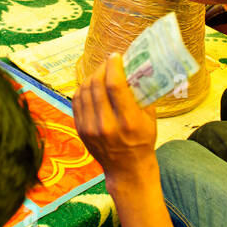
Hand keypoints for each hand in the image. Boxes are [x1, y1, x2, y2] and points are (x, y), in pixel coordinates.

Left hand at [73, 54, 157, 191]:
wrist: (127, 170)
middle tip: (109, 62)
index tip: (117, 56)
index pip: (115, 86)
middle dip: (103, 68)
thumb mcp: (150, 119)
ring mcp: (90, 129)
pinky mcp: (80, 130)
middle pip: (97, 85)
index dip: (114, 66)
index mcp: (128, 123)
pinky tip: (92, 85)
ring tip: (101, 72)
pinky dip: (83, 88)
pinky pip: (77, 100)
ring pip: (84, 90)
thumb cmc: (142, 142)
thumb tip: (137, 67)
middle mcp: (106, 126)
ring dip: (92, 76)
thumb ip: (143, 94)